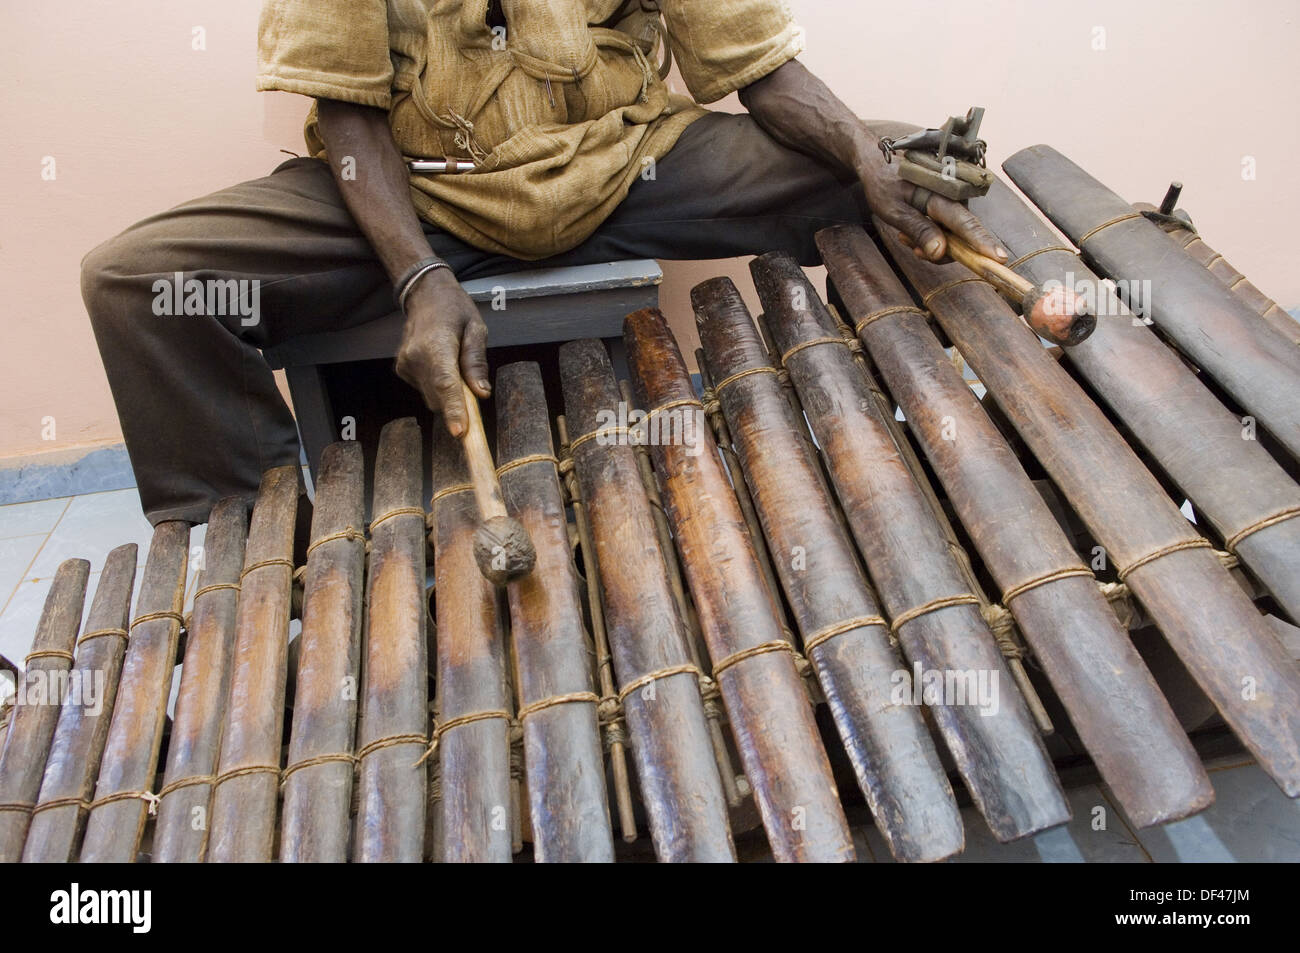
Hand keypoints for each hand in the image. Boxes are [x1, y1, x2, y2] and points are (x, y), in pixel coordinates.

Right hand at [394, 268, 489, 436]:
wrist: (423, 294)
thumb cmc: (454, 309)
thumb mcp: (476, 328)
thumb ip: (477, 362)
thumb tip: (482, 394)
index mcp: (436, 344)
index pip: (445, 382)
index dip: (453, 409)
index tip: (460, 432)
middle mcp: (415, 356)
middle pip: (440, 397)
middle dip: (459, 404)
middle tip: (475, 390)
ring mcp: (405, 365)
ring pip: (433, 397)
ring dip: (448, 393)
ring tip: (455, 365)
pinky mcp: (402, 370)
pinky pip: (425, 390)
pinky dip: (437, 385)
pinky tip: (440, 363)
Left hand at [857, 142, 1007, 263]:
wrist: (878, 162)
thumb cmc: (883, 183)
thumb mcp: (893, 210)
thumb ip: (918, 230)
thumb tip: (940, 252)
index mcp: (940, 194)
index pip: (965, 223)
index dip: (982, 242)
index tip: (999, 258)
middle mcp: (952, 195)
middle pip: (961, 235)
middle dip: (942, 250)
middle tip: (913, 250)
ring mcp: (952, 200)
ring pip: (953, 235)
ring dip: (932, 244)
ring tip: (904, 236)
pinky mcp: (948, 204)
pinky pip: (946, 229)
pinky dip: (931, 237)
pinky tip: (910, 233)